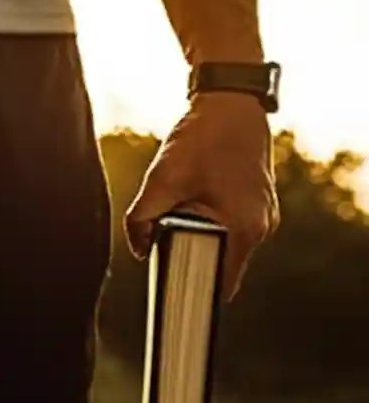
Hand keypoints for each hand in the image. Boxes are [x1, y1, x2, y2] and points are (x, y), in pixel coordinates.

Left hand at [125, 91, 279, 300]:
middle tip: (161, 256)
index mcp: (245, 230)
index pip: (223, 283)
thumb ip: (141, 220)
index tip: (174, 302)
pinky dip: (209, 221)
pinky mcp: (257, 199)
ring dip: (198, 237)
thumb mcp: (161, 180)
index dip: (196, 295)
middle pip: (221, 262)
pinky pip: (230, 223)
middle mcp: (262, 226)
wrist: (230, 100)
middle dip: (191, 261)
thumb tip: (139, 250)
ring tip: (172, 224)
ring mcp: (264, 212)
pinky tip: (189, 205)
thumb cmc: (202, 138)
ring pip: (224, 241)